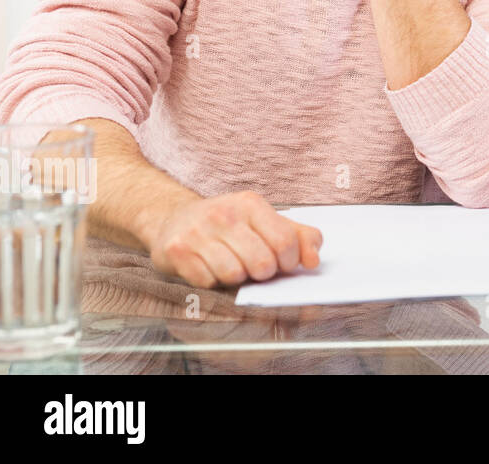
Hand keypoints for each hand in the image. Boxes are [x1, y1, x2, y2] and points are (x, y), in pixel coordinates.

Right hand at [148, 190, 323, 287]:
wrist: (175, 220)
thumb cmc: (229, 225)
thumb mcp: (266, 222)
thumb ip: (299, 237)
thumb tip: (314, 260)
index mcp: (252, 204)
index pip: (285, 241)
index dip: (289, 262)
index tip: (283, 264)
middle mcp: (224, 214)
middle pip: (262, 263)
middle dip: (263, 274)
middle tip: (255, 268)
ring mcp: (199, 231)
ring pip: (234, 275)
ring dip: (236, 279)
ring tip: (231, 266)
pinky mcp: (177, 251)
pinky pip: (207, 282)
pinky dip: (212, 283)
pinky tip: (209, 268)